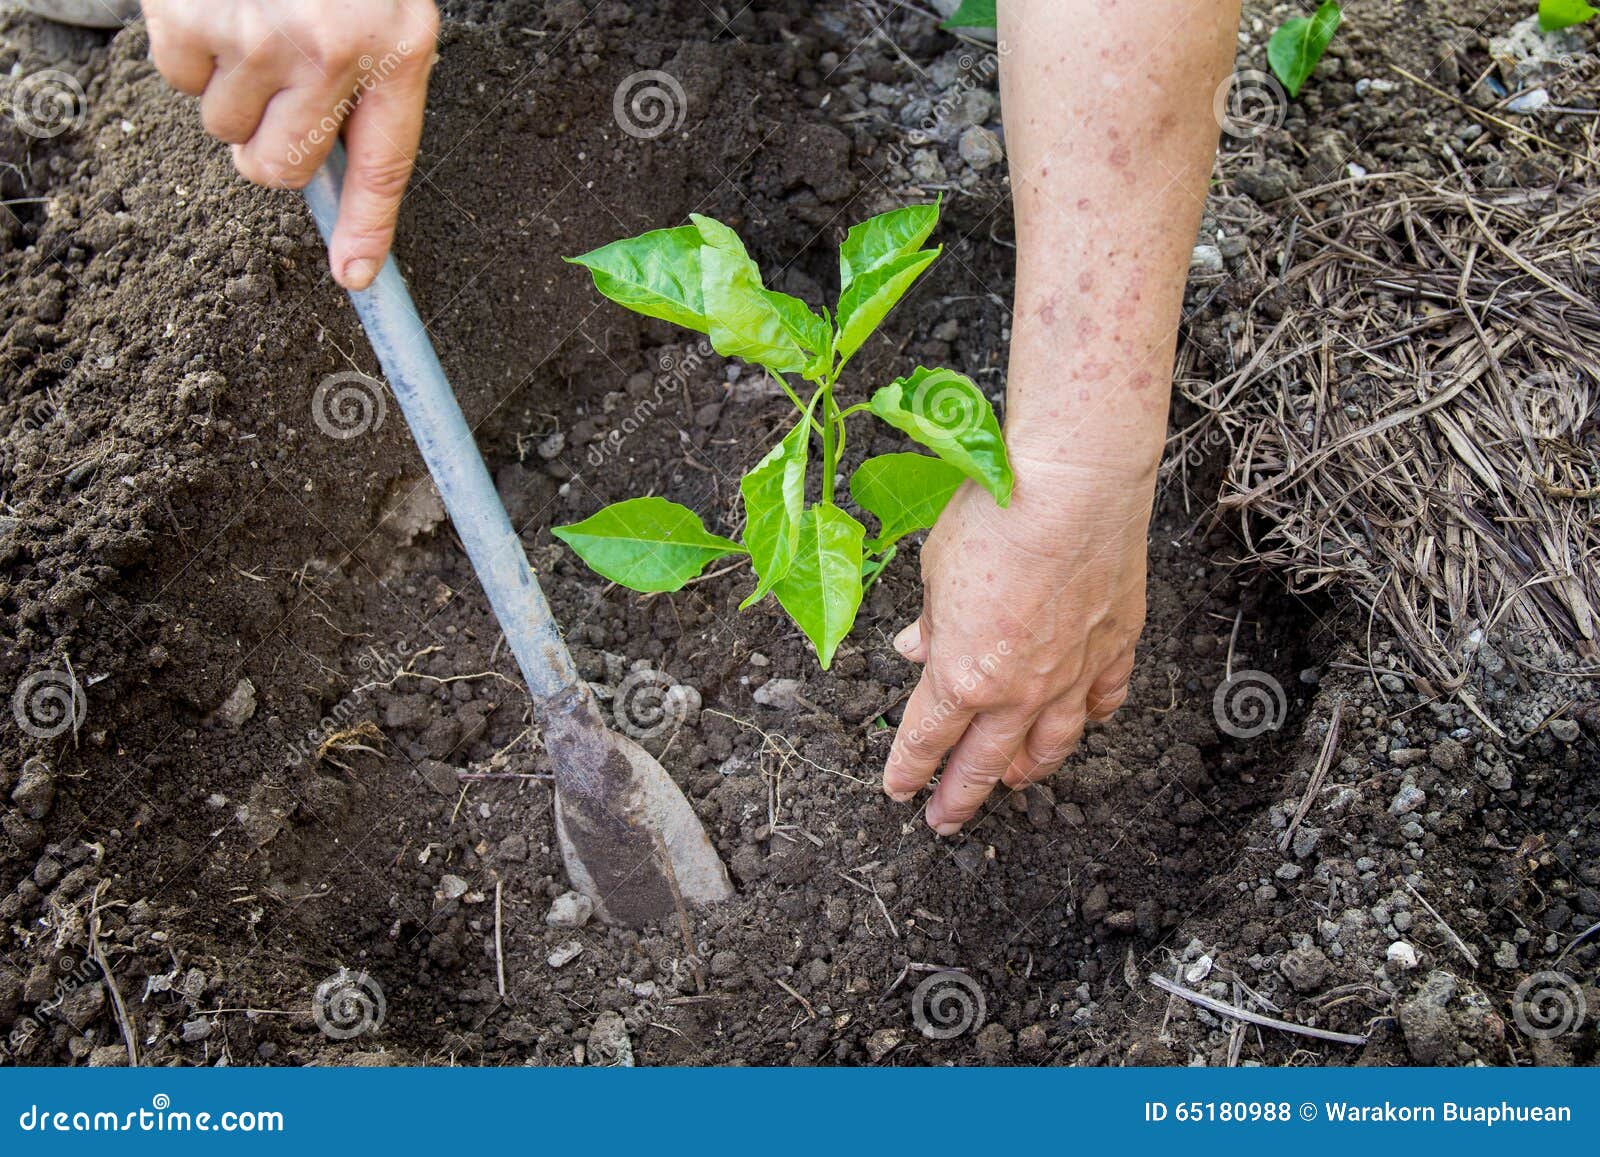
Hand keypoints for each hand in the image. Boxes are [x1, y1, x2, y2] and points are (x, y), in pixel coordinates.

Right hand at [143, 0, 438, 288]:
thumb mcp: (382, 15)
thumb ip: (365, 94)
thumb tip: (332, 193)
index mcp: (393, 48)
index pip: (384, 165)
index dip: (366, 228)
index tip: (355, 277)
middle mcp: (329, 49)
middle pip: (277, 168)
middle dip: (270, 144)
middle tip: (279, 89)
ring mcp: (256, 34)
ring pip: (222, 127)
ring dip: (231, 89)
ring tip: (253, 24)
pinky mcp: (190, 15)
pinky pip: (180, 81)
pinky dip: (191, 51)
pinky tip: (219, 6)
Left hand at [882, 454, 1150, 834]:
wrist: (1074, 487)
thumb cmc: (996, 518)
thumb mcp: (935, 572)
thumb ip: (930, 622)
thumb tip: (916, 648)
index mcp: (963, 675)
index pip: (927, 738)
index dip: (909, 770)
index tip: (898, 789)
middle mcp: (1019, 690)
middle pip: (985, 762)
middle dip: (959, 797)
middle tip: (944, 820)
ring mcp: (1074, 674)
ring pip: (1050, 745)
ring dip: (1027, 770)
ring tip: (1012, 783)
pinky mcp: (1116, 646)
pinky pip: (1105, 699)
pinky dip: (1093, 717)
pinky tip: (1087, 724)